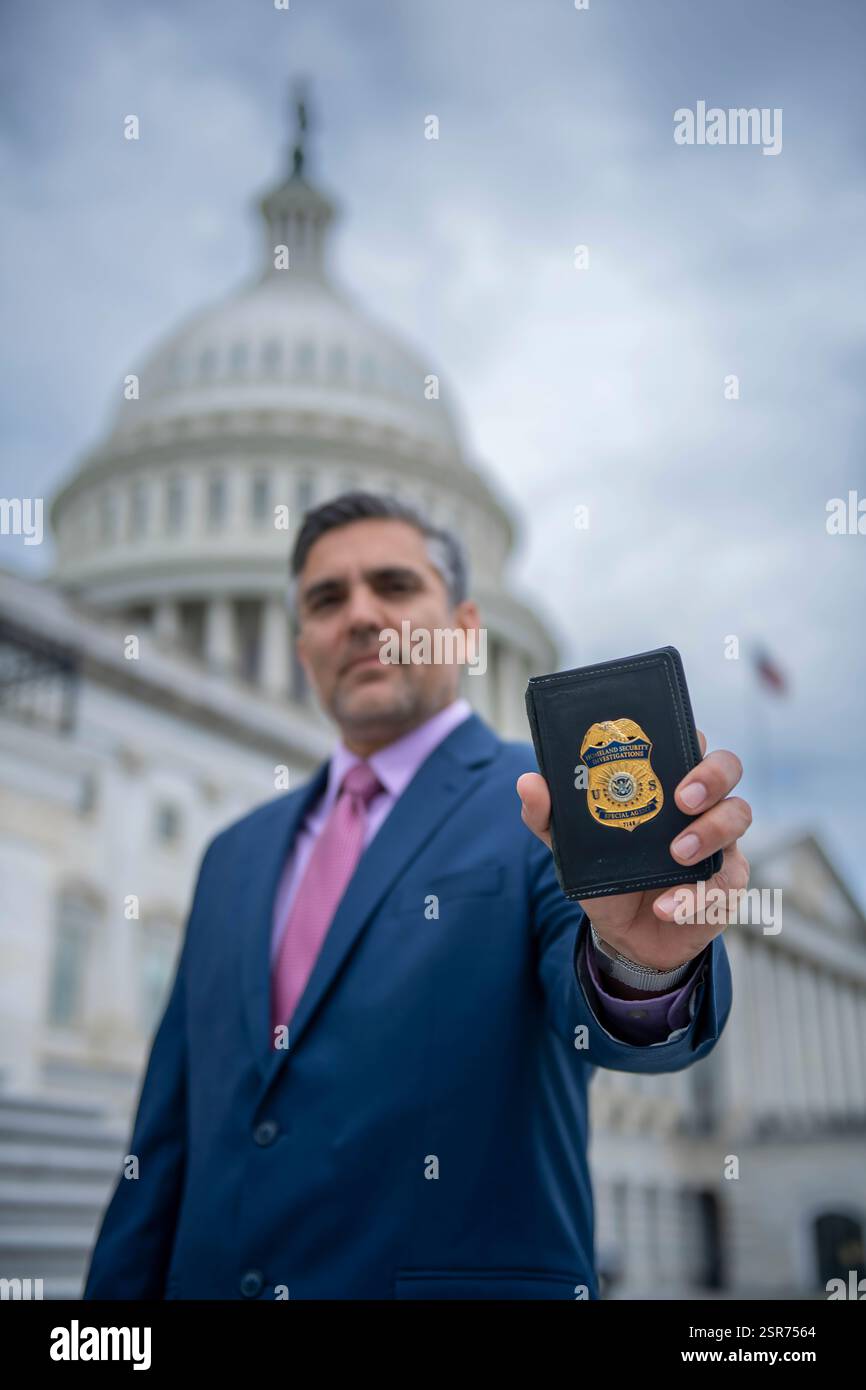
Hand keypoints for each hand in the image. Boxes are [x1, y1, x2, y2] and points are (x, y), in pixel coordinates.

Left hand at [516, 730, 750, 970]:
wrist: (628, 935)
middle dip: (709, 776)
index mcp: (666, 782)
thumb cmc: (608, 873)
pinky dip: (694, 895)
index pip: (686, 742)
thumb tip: (529, 782)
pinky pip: (726, 880)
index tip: (666, 743)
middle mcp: (700, 803)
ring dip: (711, 831)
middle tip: (681, 798)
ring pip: (739, 813)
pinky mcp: (727, 881)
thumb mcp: (572, 846)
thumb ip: (549, 815)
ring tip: (677, 853)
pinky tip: (667, 906)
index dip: (685, 735)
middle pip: (727, 767)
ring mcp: (721, 840)